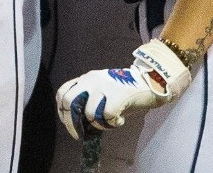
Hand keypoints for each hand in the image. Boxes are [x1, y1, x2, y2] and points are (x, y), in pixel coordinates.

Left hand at [56, 40, 190, 135]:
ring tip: (109, 122)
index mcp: (86, 78)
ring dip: (98, 124)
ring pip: (89, 112)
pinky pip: (107, 115)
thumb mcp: (102, 90)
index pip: (63, 92)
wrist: (150, 81)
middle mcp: (92, 80)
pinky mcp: (118, 94)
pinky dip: (113, 123)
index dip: (62, 111)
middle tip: (79, 134)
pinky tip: (120, 119)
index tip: (69, 123)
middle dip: (71, 122)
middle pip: (69, 101)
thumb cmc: (125, 91)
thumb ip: (89, 101)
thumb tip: (78, 124)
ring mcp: (105, 86)